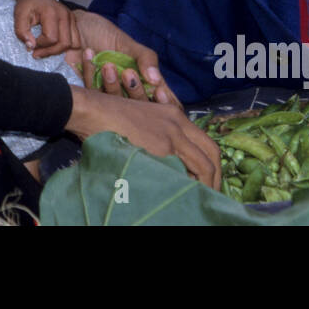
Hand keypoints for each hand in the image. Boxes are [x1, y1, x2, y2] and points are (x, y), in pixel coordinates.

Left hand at [13, 0, 79, 57]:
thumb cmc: (28, 4)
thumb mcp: (19, 15)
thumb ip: (21, 31)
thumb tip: (31, 46)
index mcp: (51, 12)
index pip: (51, 38)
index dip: (40, 45)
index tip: (31, 43)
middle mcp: (64, 15)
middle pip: (64, 43)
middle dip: (50, 52)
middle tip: (37, 53)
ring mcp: (71, 18)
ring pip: (74, 44)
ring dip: (59, 51)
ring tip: (46, 49)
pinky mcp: (73, 22)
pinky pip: (76, 40)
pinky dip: (66, 47)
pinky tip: (54, 45)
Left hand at [65, 10, 179, 106]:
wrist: (72, 28)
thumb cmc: (102, 33)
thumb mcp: (127, 43)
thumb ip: (145, 58)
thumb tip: (156, 80)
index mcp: (142, 79)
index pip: (160, 100)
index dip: (163, 102)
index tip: (159, 93)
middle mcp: (127, 90)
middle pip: (140, 107)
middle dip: (135, 91)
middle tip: (128, 73)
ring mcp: (109, 93)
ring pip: (117, 103)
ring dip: (112, 84)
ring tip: (107, 64)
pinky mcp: (89, 94)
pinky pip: (94, 94)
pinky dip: (91, 73)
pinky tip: (88, 54)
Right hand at [67, 86, 221, 188]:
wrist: (92, 109)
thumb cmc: (109, 116)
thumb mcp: (142, 122)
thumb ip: (159, 138)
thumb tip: (170, 164)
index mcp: (175, 115)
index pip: (206, 143)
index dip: (213, 165)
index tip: (210, 180)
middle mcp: (178, 124)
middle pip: (211, 153)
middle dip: (216, 177)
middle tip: (213, 194)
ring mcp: (170, 136)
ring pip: (202, 165)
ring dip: (205, 184)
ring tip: (200, 199)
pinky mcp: (159, 148)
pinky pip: (180, 171)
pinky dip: (186, 185)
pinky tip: (180, 195)